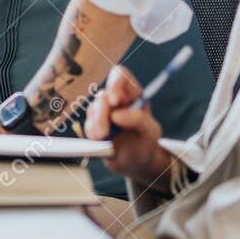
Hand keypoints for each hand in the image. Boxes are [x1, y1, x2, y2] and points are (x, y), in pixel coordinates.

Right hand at [84, 65, 172, 183]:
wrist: (135, 162)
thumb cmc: (146, 143)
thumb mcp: (151, 132)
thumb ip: (139, 120)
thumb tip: (116, 114)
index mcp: (133, 94)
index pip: (120, 75)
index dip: (115, 83)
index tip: (115, 100)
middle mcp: (116, 99)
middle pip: (103, 94)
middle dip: (102, 112)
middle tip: (104, 130)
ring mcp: (104, 111)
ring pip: (93, 109)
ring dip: (96, 124)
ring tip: (104, 137)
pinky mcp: (94, 124)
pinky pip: (88, 124)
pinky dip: (92, 132)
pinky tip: (101, 139)